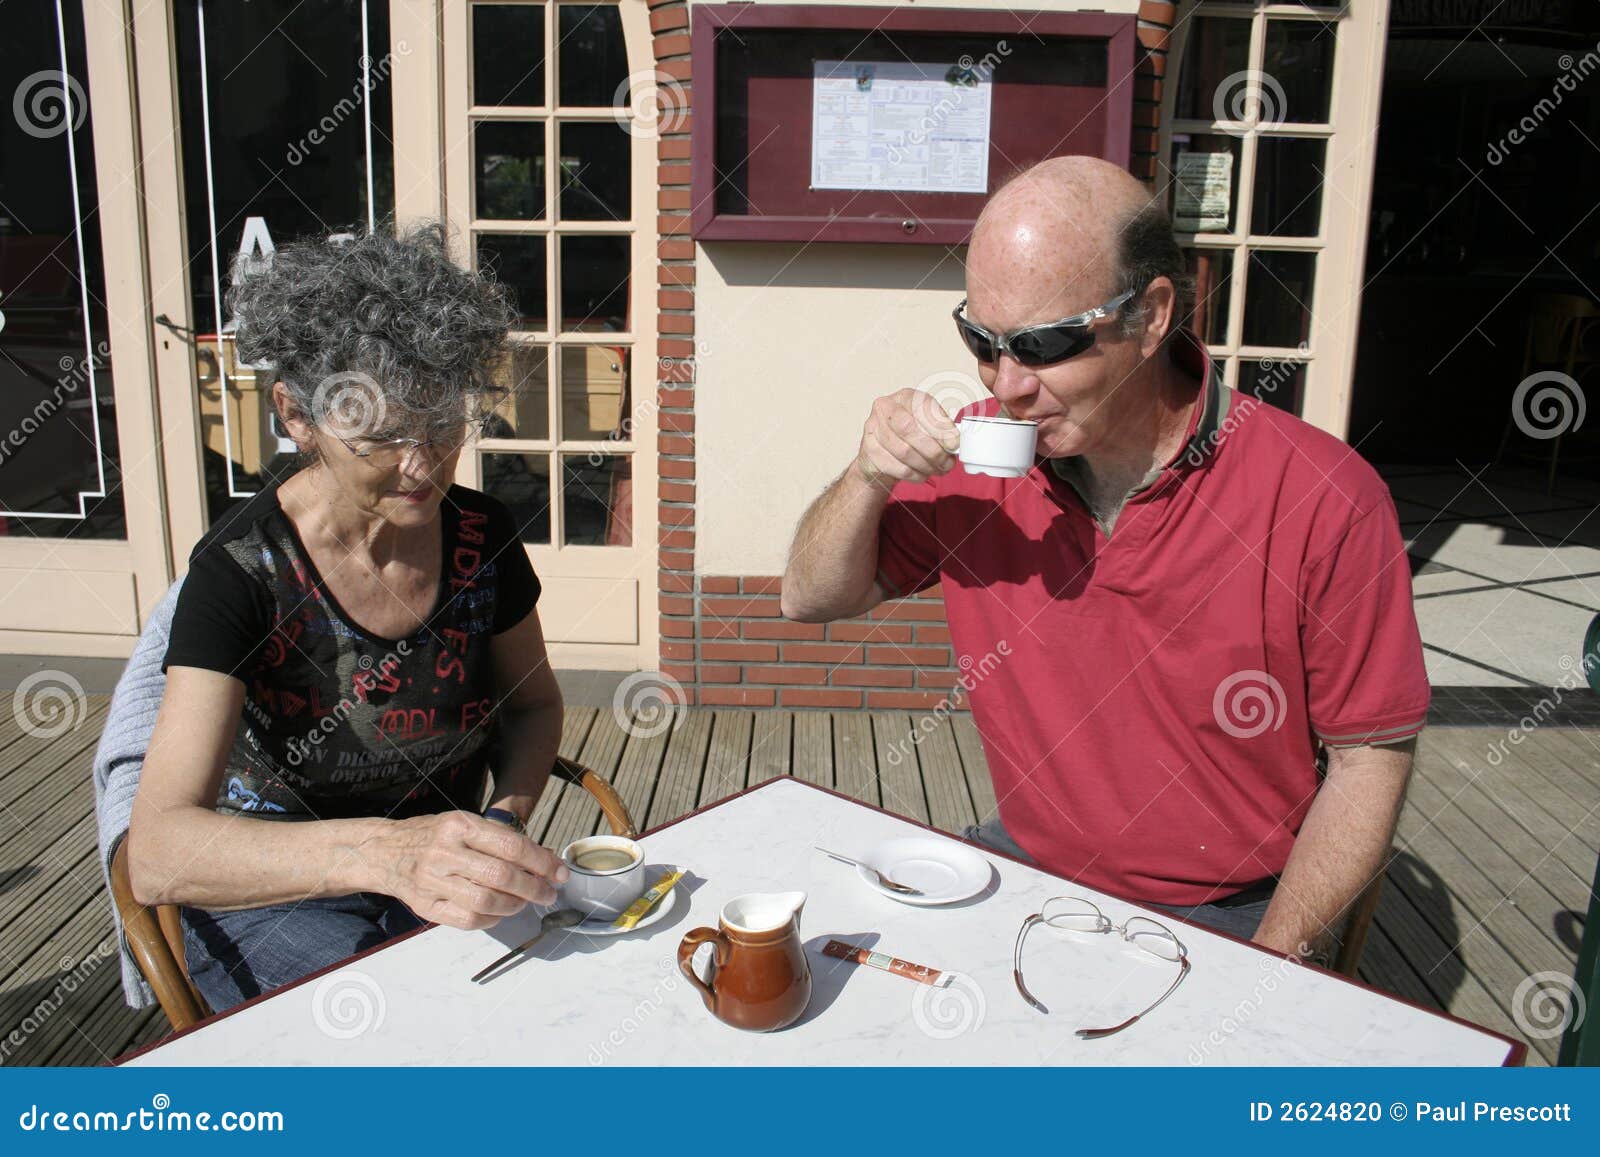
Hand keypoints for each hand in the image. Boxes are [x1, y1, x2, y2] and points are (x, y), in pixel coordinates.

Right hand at [367, 811, 569, 929]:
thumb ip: (503, 840)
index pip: (511, 846)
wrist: (384, 851)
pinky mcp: (424, 906)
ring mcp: (431, 881)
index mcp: (459, 825)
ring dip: (515, 905)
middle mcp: (444, 852)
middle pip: (501, 876)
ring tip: (525, 902)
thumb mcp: (466, 825)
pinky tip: (499, 911)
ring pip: (486, 901)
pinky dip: (492, 919)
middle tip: (548, 893)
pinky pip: (468, 919)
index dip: (541, 863)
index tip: (559, 873)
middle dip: (534, 888)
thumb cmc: (434, 836)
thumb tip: (547, 858)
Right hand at [854, 389, 961, 486]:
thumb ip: (940, 429)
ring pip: (904, 452)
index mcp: (905, 396)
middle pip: (909, 429)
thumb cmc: (908, 437)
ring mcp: (873, 428)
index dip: (941, 427)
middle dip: (933, 450)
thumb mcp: (926, 425)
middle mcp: (885, 407)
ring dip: (926, 465)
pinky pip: (897, 467)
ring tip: (938, 469)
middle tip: (947, 462)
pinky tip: (923, 474)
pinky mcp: (869, 451)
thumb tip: (955, 442)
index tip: (954, 444)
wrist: (883, 454)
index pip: (923, 408)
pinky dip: (915, 475)